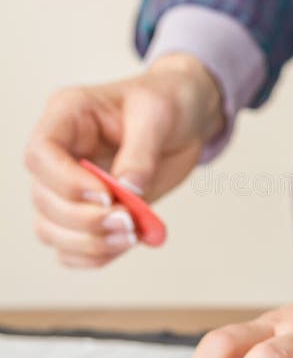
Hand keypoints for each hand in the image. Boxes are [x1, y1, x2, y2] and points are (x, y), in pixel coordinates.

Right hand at [25, 53, 223, 266]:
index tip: (106, 194)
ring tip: (132, 235)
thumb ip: (140, 153)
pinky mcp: (88, 211)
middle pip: (44, 199)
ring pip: (50, 229)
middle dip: (85, 220)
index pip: (40, 154)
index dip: (66, 182)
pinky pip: (72, 247)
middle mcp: (61, 153)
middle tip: (128, 222)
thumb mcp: (159, 115)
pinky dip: (95, 255)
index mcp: (67, 116)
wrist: (187, 118)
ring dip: (89, 242)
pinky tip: (125, 245)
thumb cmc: (168, 102)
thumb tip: (127, 191)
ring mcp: (70, 185)